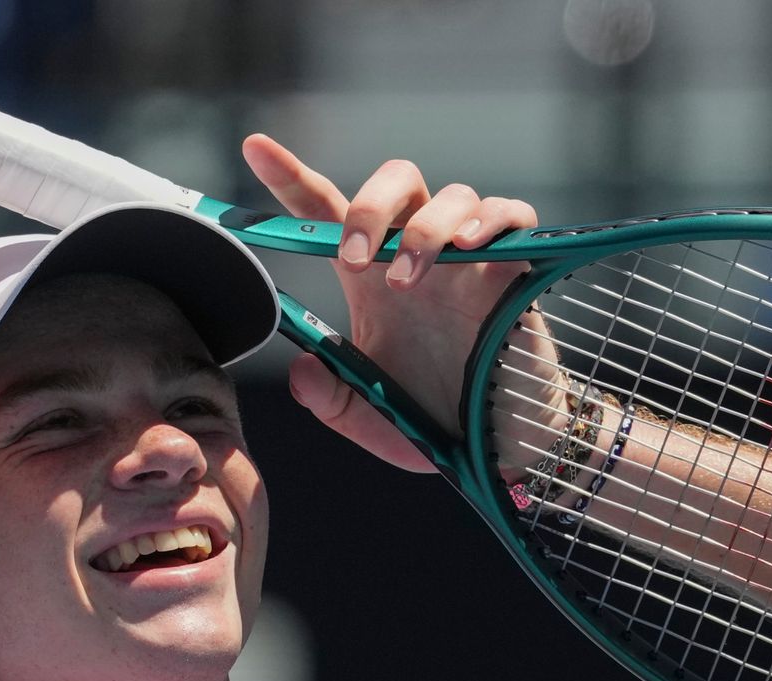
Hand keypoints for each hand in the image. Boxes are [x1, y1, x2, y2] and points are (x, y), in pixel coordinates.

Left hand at [241, 134, 537, 472]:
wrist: (496, 440)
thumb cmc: (431, 417)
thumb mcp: (368, 416)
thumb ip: (328, 399)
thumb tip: (301, 370)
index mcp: (371, 275)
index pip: (327, 210)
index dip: (292, 175)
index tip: (256, 149)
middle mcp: (417, 252)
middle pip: (396, 180)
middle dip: (368, 207)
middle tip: (354, 263)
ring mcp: (469, 256)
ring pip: (451, 195)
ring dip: (423, 231)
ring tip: (408, 282)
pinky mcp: (515, 267)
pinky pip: (513, 215)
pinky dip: (492, 219)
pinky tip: (470, 248)